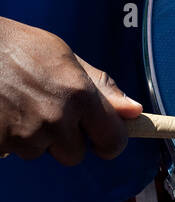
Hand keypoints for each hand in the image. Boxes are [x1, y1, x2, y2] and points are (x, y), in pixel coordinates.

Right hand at [0, 18, 139, 164]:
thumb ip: (100, 87)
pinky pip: (13, 152)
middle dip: (64, 140)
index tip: (103, 142)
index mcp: (79, 94)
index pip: (112, 139)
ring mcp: (27, 134)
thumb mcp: (64, 56)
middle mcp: (56, 118)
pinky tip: (3, 113)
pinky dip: (9, 138)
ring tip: (18, 105)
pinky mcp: (2, 143)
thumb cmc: (18, 47)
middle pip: (74, 154)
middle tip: (45, 110)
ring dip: (33, 138)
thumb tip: (134, 111)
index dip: (110, 143)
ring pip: (40, 152)